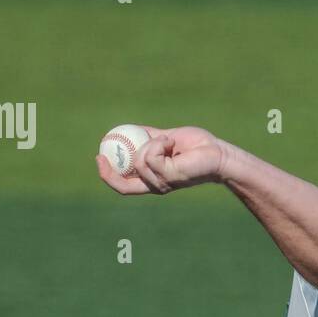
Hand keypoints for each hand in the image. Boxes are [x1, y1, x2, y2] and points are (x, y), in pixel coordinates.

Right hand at [96, 125, 229, 194]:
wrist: (218, 152)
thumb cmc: (197, 146)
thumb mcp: (166, 139)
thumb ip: (149, 138)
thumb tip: (130, 130)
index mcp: (153, 179)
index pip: (125, 185)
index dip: (109, 175)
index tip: (99, 156)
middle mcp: (156, 185)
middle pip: (124, 186)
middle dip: (108, 173)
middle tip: (101, 154)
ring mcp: (163, 182)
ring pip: (139, 161)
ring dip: (150, 143)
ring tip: (168, 140)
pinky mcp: (170, 175)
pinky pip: (151, 155)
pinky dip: (158, 143)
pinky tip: (171, 142)